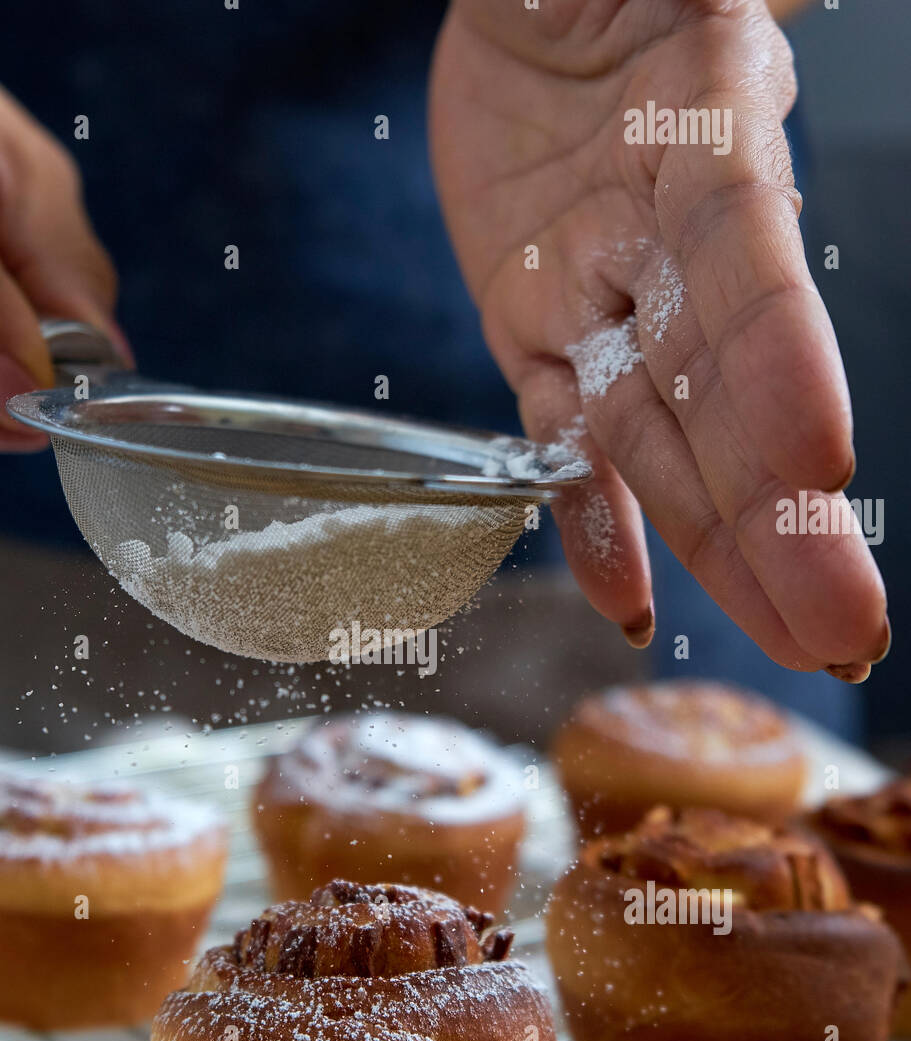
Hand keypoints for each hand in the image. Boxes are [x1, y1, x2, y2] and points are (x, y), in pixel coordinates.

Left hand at [430, 0, 887, 678]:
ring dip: (719, 546)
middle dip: (780, 511)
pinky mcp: (535, 334)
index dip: (781, 361)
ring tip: (793, 639)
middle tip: (843, 625)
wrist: (537, 12)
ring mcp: (603, 301)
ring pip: (660, 443)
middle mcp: (668, 246)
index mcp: (712, 142)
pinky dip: (593, 523)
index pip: (749, 267)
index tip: (820, 459)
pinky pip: (563, 442)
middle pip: (726, 394)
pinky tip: (631, 606)